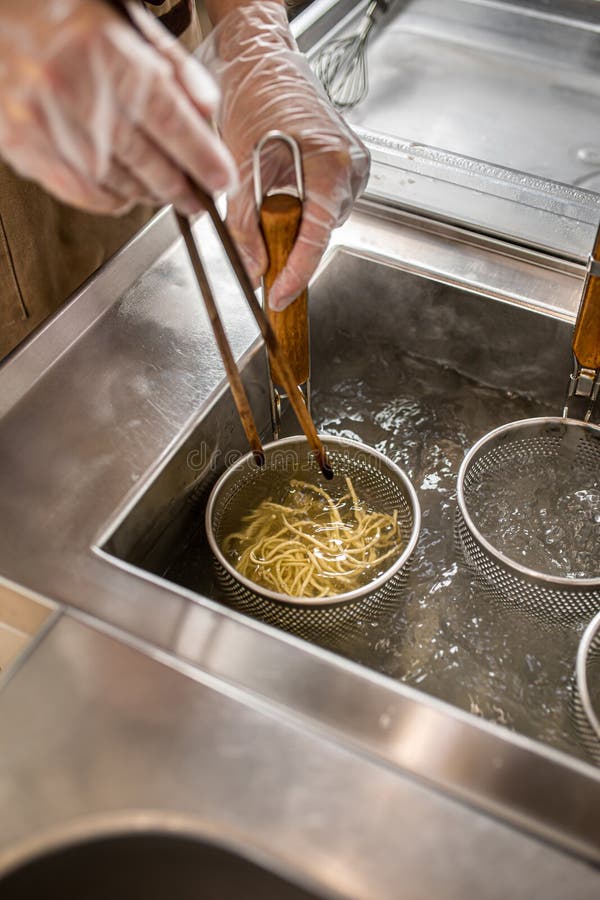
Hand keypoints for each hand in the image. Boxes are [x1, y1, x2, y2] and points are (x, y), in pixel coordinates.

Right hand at [0, 0, 236, 213]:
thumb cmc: (56, 11)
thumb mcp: (124, 21)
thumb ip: (172, 65)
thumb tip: (205, 110)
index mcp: (110, 56)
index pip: (173, 123)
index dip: (203, 159)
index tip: (222, 180)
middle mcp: (80, 93)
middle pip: (149, 161)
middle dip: (181, 188)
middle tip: (196, 199)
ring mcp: (49, 125)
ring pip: (119, 183)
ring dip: (147, 194)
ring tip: (161, 192)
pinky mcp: (25, 146)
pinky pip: (82, 193)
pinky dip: (110, 200)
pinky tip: (123, 194)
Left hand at [200, 0, 369, 308]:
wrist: (265, 60)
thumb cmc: (253, 98)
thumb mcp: (239, 167)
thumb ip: (245, 225)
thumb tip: (254, 268)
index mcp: (329, 166)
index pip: (317, 239)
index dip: (295, 274)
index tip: (278, 296)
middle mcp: (351, 167)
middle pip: (322, 232)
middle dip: (291, 246)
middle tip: (260, 252)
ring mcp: (356, 165)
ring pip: (324, 219)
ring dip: (297, 223)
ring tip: (268, 202)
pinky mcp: (351, 163)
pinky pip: (328, 201)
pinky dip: (305, 207)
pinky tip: (286, 190)